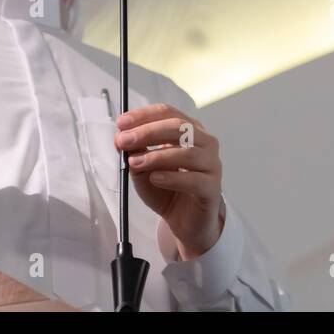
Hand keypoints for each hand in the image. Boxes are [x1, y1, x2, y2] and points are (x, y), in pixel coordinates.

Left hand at [115, 103, 223, 259]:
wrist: (183, 221)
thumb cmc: (166, 189)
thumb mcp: (143, 168)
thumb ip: (134, 152)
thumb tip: (121, 137)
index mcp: (189, 130)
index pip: (167, 112)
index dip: (143, 115)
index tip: (121, 123)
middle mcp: (204, 142)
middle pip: (179, 127)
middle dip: (147, 132)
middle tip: (124, 141)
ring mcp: (211, 164)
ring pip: (188, 152)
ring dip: (157, 156)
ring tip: (135, 163)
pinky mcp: (212, 188)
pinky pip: (194, 179)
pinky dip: (172, 177)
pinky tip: (155, 178)